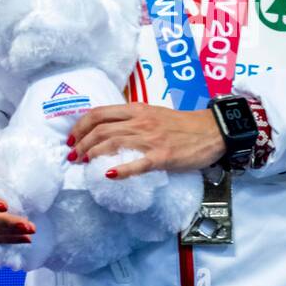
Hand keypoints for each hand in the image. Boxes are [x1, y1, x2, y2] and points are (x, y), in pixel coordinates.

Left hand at [67, 103, 225, 179]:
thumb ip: (133, 119)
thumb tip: (108, 130)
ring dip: (92, 155)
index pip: (99, 113)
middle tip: (72, 156)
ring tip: (82, 164)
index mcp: (137, 109)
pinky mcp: (162, 156)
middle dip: (81, 144)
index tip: (72, 139)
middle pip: (101, 130)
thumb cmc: (183, 125)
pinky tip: (108, 175)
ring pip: (113, 144)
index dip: (80, 126)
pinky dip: (120, 170)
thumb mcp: (154, 114)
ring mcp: (151, 139)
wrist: (213, 130)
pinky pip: (138, 164)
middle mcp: (141, 122)